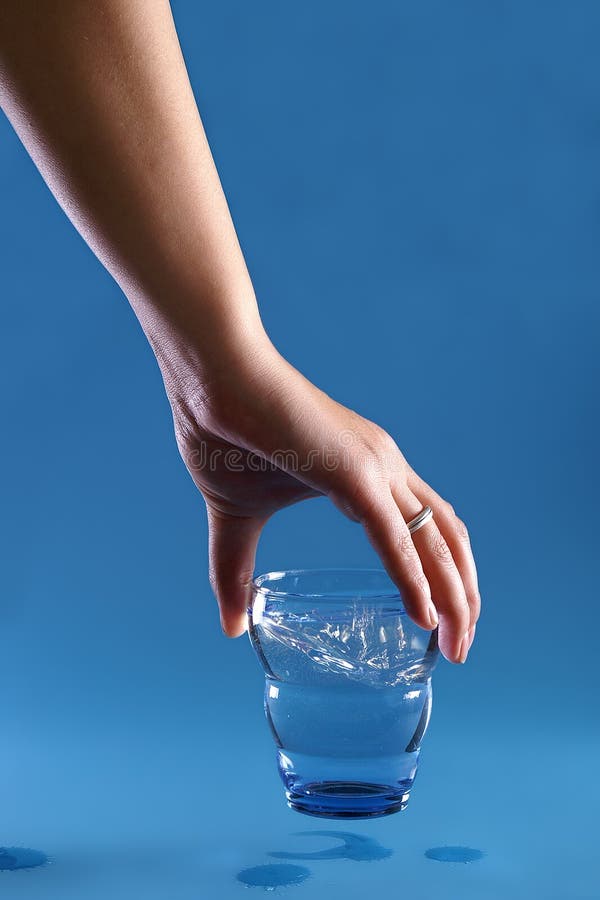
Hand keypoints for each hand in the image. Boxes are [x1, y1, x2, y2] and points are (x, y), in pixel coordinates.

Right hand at [165, 330, 480, 663]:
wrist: (212, 378)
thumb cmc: (224, 433)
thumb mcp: (236, 518)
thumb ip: (235, 570)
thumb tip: (230, 627)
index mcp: (367, 473)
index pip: (426, 530)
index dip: (442, 579)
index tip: (440, 626)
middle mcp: (385, 468)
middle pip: (448, 538)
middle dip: (463, 597)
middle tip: (461, 650)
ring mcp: (375, 468)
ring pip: (437, 539)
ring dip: (456, 597)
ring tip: (458, 645)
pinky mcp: (354, 472)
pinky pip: (396, 536)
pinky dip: (415, 581)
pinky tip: (425, 617)